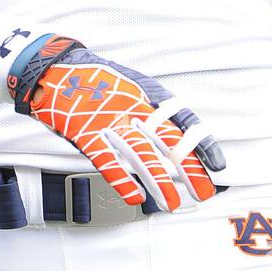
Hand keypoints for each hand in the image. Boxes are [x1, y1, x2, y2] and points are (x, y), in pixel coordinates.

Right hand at [0, 18, 224, 212]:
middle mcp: (133, 107)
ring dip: (159, 181)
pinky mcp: (84, 131)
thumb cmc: (93, 81)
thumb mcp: (128, 87)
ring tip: (173, 204)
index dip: (203, 143)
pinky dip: (120, 179)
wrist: (52, 66)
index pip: (184, 120)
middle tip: (204, 194)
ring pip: (141, 154)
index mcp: (146, 95)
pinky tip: (134, 197)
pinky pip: (106, 159)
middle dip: (188, 170)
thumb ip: (148, 109)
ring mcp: (109, 119)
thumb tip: (173, 136)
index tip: (219, 165)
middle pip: (168, 142)